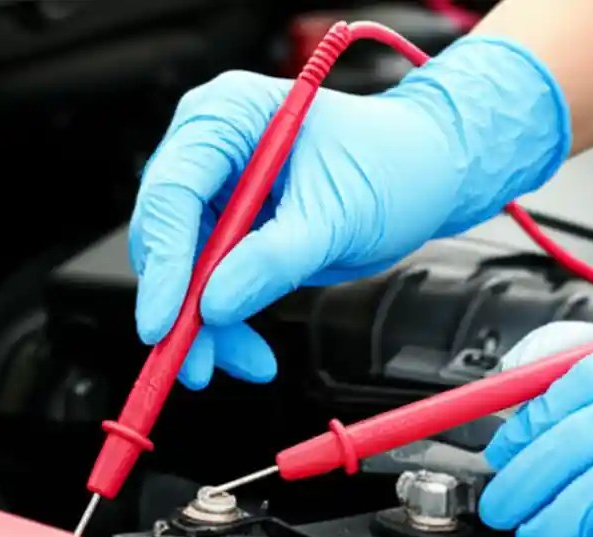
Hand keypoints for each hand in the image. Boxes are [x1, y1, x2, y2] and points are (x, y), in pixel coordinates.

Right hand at [129, 36, 569, 388]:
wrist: (429, 173)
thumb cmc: (394, 163)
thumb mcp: (337, 215)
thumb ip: (273, 260)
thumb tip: (215, 304)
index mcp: (227, 116)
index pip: (172, 191)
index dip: (163, 263)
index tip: (163, 322)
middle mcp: (210, 149)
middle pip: (166, 236)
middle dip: (181, 305)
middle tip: (194, 360)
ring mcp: (217, 191)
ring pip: (183, 272)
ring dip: (205, 327)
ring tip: (238, 363)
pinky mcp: (230, 230)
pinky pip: (210, 285)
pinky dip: (225, 323)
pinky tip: (248, 351)